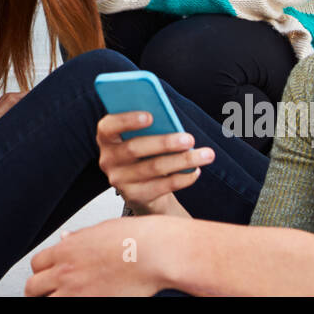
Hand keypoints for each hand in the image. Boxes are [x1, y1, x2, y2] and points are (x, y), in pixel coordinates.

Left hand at [25, 217, 175, 295]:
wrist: (152, 253)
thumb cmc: (134, 238)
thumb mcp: (99, 230)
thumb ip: (78, 238)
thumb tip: (66, 239)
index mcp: (66, 250)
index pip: (36, 264)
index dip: (41, 271)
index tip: (46, 276)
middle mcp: (65, 271)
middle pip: (33, 287)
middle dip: (38, 291)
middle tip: (47, 294)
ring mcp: (76, 291)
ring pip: (48, 302)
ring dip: (53, 300)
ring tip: (62, 298)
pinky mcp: (91, 303)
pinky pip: (68, 308)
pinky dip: (72, 304)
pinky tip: (83, 300)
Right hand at [97, 111, 211, 215]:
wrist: (142, 187)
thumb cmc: (145, 151)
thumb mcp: (141, 135)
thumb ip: (149, 126)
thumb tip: (170, 121)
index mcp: (107, 137)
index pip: (109, 126)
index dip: (127, 120)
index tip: (150, 116)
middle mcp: (108, 159)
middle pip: (135, 148)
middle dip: (165, 143)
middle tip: (190, 139)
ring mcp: (119, 180)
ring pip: (153, 168)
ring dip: (182, 161)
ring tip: (206, 154)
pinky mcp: (134, 197)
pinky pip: (162, 187)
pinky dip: (182, 178)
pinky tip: (196, 171)